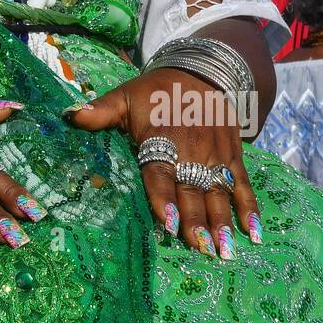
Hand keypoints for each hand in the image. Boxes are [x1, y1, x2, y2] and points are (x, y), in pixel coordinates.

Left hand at [67, 69, 261, 257]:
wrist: (200, 72)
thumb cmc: (155, 92)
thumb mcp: (125, 95)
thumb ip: (100, 111)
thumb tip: (68, 116)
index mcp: (160, 139)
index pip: (160, 172)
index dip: (164, 197)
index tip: (169, 221)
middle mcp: (189, 151)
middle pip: (192, 190)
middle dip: (196, 221)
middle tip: (200, 249)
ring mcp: (214, 155)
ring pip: (218, 192)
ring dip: (222, 222)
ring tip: (224, 251)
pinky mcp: (233, 156)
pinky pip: (242, 184)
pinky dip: (249, 209)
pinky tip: (254, 234)